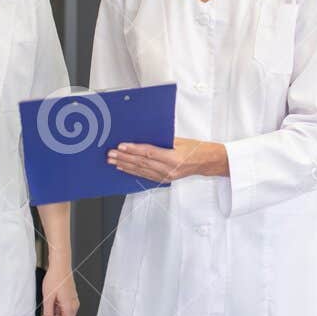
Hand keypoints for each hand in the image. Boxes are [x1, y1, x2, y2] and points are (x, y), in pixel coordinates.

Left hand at [41, 259, 78, 315]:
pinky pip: (64, 311)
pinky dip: (56, 312)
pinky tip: (50, 305)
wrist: (60, 265)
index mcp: (70, 308)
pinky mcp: (70, 299)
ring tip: (45, 311)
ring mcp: (72, 303)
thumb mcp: (48, 299)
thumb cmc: (55, 278)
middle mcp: (73, 306)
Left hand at [106, 136, 226, 182]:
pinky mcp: (163, 179)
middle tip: (111, 154)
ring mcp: (165, 176)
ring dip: (125, 165)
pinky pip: (145, 175)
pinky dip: (133, 171)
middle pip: (142, 163)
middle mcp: (168, 170)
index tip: (121, 146)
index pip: (149, 153)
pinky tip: (123, 168)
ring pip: (141, 170)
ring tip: (113, 161)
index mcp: (174, 158)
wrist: (205, 162)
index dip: (134, 150)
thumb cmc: (195, 148)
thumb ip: (161, 140)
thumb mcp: (179, 140)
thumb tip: (143, 136)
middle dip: (124, 158)